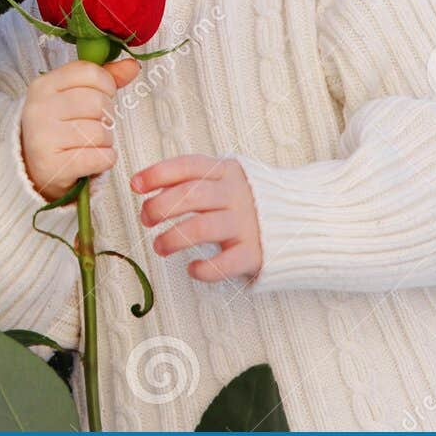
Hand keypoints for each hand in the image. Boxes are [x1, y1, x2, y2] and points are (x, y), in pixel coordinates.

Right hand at [19, 57, 138, 201]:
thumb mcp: (73, 95)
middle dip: (107, 116)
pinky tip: (91, 159)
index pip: (89, 72)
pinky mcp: (53, 166)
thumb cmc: (59, 126)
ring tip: (91, 144)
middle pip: (98, 103)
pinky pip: (100, 157)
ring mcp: (43, 138)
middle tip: (95, 124)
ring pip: (100, 132)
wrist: (31, 166)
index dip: (106, 85)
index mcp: (43, 85)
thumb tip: (132, 66)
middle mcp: (39, 109)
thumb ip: (103, 78)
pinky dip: (104, 159)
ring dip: (105, 141)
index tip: (102, 96)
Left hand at [131, 155, 261, 282]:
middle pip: (191, 195)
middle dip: (160, 206)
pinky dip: (204, 269)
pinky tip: (192, 269)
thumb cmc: (246, 200)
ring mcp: (246, 223)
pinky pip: (225, 263)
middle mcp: (235, 194)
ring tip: (159, 246)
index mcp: (226, 171)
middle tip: (145, 219)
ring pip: (202, 228)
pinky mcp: (254, 252)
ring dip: (173, 238)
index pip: (187, 166)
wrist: (300, 219)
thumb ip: (191, 179)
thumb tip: (143, 186)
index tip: (135, 186)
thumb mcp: (224, 179)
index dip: (157, 174)